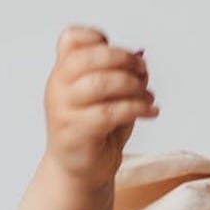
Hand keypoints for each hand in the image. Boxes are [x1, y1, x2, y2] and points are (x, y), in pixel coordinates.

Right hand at [44, 24, 157, 188]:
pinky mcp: (75, 132)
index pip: (71, 39)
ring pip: (100, 83)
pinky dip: (137, 108)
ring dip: (133, 86)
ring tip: (148, 96)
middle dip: (123, 60)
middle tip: (143, 72)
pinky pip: (109, 112)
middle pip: (88, 57)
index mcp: (64, 72)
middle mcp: (59, 87)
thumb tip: (141, 56)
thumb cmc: (96, 130)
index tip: (122, 55)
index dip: (97, 38)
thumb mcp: (108, 96)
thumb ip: (120, 74)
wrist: (81, 171)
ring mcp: (63, 109)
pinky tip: (150, 112)